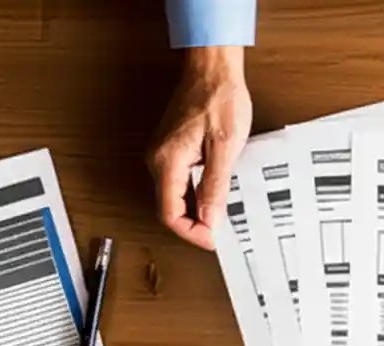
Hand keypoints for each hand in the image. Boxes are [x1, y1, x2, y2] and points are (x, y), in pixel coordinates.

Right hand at [148, 46, 252, 249]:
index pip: (170, 213)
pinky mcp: (172, 148)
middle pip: (171, 207)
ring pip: (175, 196)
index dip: (191, 233)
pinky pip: (180, 180)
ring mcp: (163, 153)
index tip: (213, 241)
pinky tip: (215, 194)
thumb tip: (209, 218)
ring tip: (222, 216)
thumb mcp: (225, 147)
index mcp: (168, 161)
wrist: (212, 67)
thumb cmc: (219, 98)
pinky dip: (196, 193)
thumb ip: (214, 186)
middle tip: (221, 232)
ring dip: (196, 210)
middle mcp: (158, 160)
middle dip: (194, 225)